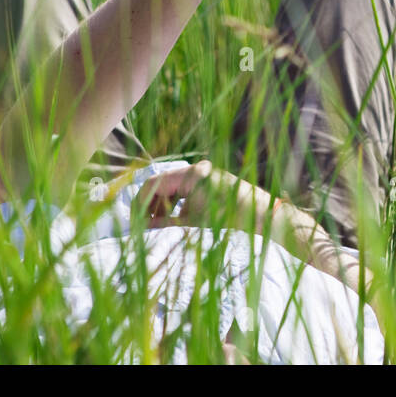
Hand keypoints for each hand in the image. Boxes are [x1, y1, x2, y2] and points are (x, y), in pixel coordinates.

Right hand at [137, 160, 274, 230]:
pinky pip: (185, 191)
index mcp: (190, 174)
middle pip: (162, 185)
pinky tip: (173, 220)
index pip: (154, 183)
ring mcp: (204, 175)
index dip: (140, 202)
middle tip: (143, 226)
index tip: (134, 221)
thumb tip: (143, 226)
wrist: (260, 216)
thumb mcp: (192, 222)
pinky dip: (176, 205)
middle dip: (150, 205)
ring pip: (172, 188)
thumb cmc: (228, 219)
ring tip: (157, 225)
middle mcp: (196, 170)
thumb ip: (165, 222)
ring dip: (162, 206)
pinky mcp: (209, 183)